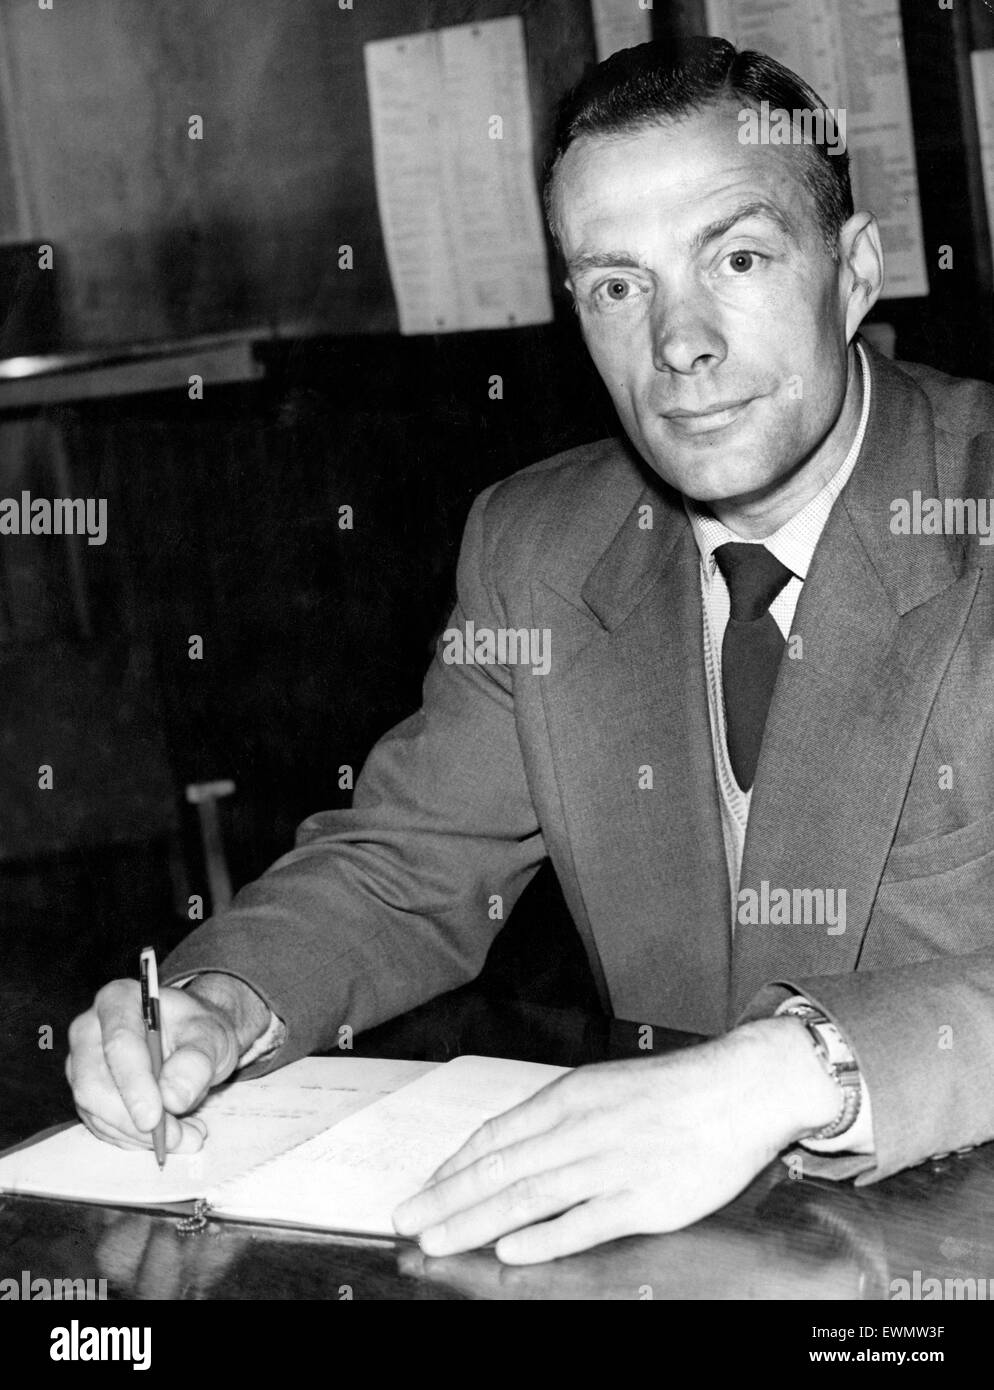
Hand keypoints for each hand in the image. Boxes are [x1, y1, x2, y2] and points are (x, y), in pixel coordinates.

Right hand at [66, 973, 269, 1153]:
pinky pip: (102, 1126)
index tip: (154, 1119)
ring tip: (187, 1135)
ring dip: (140, 1135)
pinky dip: (135, 1139)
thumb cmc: (199, 1031)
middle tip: (180, 1136)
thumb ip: (197, 1062)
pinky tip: (169, 1134)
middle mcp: (90, 1030)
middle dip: (135, 1120)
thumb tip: (172, 1098)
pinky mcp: (88, 1093)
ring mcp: (83, 1064)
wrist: (194, 1040)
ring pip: (96, 1112)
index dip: (134, 1085)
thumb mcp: (212, 1036)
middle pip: (94, 1084)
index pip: (117, 1045)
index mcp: (118, 1000)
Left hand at [393, 1017, 839, 1263]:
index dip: (452, 1167)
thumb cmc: (670, 1090)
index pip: (494, 1136)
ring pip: (528, 1196)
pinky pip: (583, 1222)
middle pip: (499, 1169)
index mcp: (568, 1098)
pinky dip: (544, 1238)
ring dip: (475, 1221)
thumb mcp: (601, 1087)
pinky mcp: (643, 1198)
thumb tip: (506, 1146)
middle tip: (406, 1221)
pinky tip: (510, 1250)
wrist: (738, 1089)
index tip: (422, 1189)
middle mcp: (580, 1129)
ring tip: (438, 1241)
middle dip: (445, 1198)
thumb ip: (556, 1118)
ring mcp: (610, 1164)